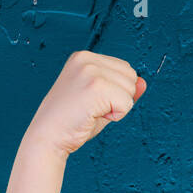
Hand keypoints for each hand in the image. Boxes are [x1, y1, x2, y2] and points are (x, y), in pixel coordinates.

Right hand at [26, 50, 145, 158]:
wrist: (49, 135)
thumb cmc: (73, 120)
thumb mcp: (102, 99)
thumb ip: (122, 88)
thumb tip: (143, 82)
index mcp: (84, 57)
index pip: (126, 69)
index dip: (117, 91)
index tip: (93, 100)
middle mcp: (86, 59)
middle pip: (131, 77)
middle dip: (120, 97)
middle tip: (93, 107)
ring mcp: (90, 71)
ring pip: (131, 90)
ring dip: (117, 107)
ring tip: (92, 110)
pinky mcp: (96, 86)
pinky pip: (127, 104)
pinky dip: (116, 116)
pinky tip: (93, 115)